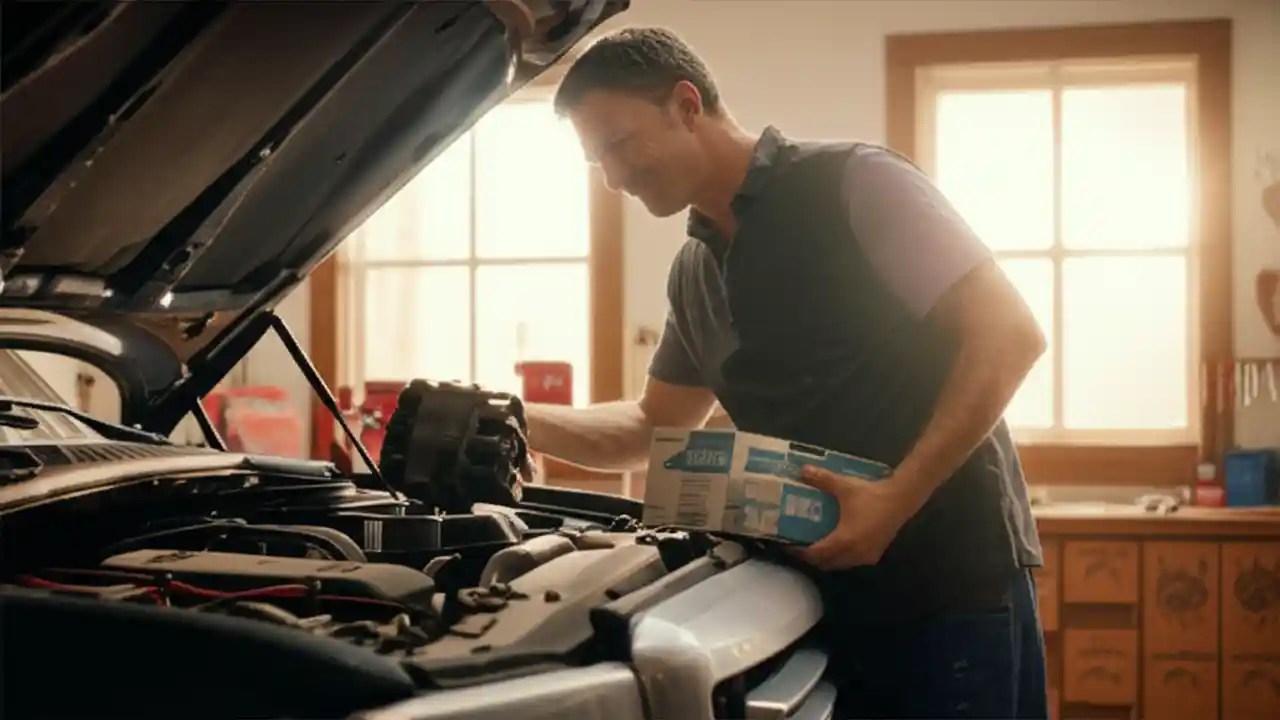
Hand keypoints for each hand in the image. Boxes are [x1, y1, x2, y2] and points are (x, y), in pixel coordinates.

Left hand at [792, 466, 921, 570]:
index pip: (816, 554)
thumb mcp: (844, 486)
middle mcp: (853, 554)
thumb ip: (822, 479)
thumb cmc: (871, 495)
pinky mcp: (875, 555)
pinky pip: (852, 562)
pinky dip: (841, 558)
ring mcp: (865, 557)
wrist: (901, 499)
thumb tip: (802, 470)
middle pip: (826, 563)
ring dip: (827, 559)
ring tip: (816, 545)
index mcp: (843, 540)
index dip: (800, 552)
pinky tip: (838, 545)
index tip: (789, 546)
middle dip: (811, 558)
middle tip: (800, 545)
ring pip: (840, 565)